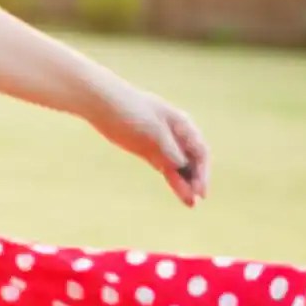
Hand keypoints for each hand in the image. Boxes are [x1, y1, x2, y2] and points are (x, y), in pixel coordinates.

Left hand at [88, 90, 209, 207]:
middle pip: (192, 161)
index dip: (203, 172)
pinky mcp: (146, 149)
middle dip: (195, 181)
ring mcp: (161, 143)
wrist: (102, 102)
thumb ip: (167, 147)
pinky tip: (178, 190)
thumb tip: (181, 164)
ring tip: (189, 204)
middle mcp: (175, 134)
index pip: (200, 152)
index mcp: (181, 124)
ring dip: (184, 183)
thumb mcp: (151, 129)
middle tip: (195, 202)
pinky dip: (172, 178)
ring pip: (178, 166)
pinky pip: (164, 166)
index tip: (201, 191)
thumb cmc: (129, 110)